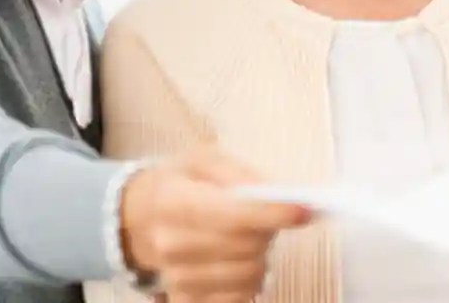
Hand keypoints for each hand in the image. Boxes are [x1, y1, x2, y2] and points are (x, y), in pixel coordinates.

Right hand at [120, 149, 310, 302]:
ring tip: (247, 237)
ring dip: (261, 255)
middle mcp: (170, 244)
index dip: (270, 213)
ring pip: (249, 275)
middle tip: (267, 215)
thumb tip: (276, 194)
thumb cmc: (183, 184)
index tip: (303, 209)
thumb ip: (240, 174)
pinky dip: (251, 280)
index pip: (229, 213)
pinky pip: (240, 298)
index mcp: (172, 200)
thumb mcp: (205, 160)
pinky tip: (239, 260)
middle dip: (268, 229)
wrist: (145, 217)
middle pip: (245, 247)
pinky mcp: (188, 301)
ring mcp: (177, 278)